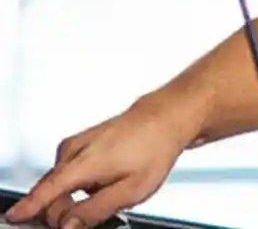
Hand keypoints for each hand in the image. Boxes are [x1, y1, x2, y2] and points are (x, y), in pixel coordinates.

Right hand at [5, 94, 200, 228]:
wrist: (166, 117)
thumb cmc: (154, 148)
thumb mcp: (132, 190)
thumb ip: (96, 210)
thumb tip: (68, 224)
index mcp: (83, 163)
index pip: (47, 192)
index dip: (29, 208)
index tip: (14, 217)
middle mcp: (73, 151)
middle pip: (52, 192)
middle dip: (64, 209)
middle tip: (89, 216)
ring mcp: (75, 145)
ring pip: (62, 182)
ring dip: (76, 195)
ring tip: (110, 189)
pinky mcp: (79, 143)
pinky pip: (70, 171)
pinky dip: (81, 182)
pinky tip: (106, 178)